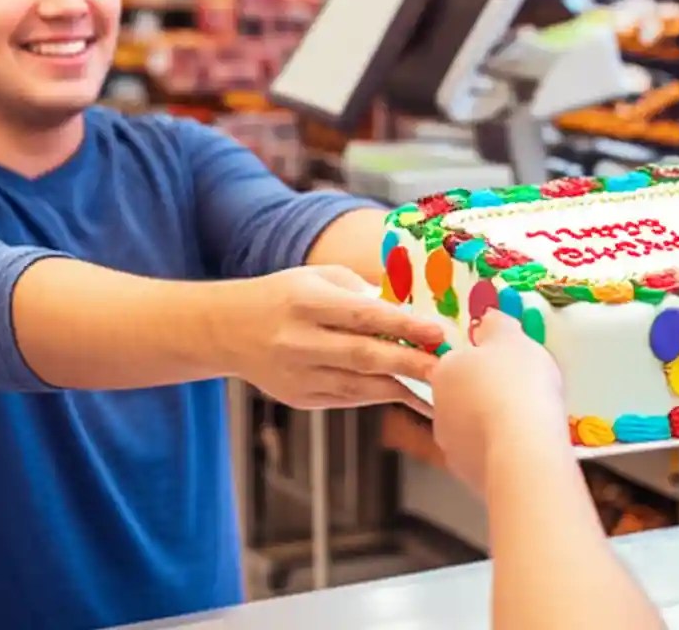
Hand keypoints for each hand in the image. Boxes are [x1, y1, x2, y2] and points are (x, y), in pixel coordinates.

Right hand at [218, 265, 444, 410]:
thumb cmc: (285, 296)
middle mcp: (299, 341)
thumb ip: (363, 292)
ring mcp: (298, 374)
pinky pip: (349, 399)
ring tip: (440, 390)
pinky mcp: (300, 398)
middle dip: (411, 363)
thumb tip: (411, 311)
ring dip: (403, 388)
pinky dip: (380, 396)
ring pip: (360, 386)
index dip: (403, 325)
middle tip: (450, 368)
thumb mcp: (319, 279)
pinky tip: (408, 394)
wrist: (228, 330)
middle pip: (365, 356)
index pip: (362, 315)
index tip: (437, 332)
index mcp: (306, 302)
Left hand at [429, 312, 565, 493]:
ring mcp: (451, 445)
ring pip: (473, 428)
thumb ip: (496, 325)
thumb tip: (487, 318)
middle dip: (487, 394)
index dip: (485, 361)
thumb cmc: (516, 384)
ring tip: (528, 423)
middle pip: (463, 395)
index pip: (458, 360)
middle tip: (522, 392)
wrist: (522, 450)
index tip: (509, 365)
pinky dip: (502, 451)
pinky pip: (486, 456)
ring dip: (493, 424)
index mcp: (444, 371)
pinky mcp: (468, 474)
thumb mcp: (511, 338)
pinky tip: (525, 447)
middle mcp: (439, 409)